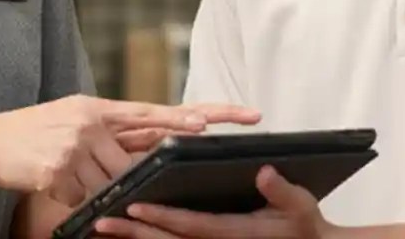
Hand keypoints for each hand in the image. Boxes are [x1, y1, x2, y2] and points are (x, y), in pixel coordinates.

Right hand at [0, 94, 259, 207]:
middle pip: (131, 162)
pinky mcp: (57, 168)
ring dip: (89, 189)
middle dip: (125, 176)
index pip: (154, 112)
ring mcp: (74, 145)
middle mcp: (91, 121)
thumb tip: (152, 147)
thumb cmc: (37, 133)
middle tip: (101, 171)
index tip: (218, 121)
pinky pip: (79, 197)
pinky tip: (47, 180)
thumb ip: (112, 131)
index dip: (187, 117)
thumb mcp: (76, 120)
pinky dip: (67, 196)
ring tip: (61, 172)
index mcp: (100, 107)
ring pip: (106, 184)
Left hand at [95, 166, 337, 238]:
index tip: (133, 208)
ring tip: (102, 226)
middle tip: (100, 222)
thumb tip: (264, 172)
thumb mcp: (299, 206)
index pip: (190, 225)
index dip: (161, 218)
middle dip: (133, 234)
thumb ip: (281, 190)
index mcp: (233, 233)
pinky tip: (129, 232)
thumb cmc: (304, 226)